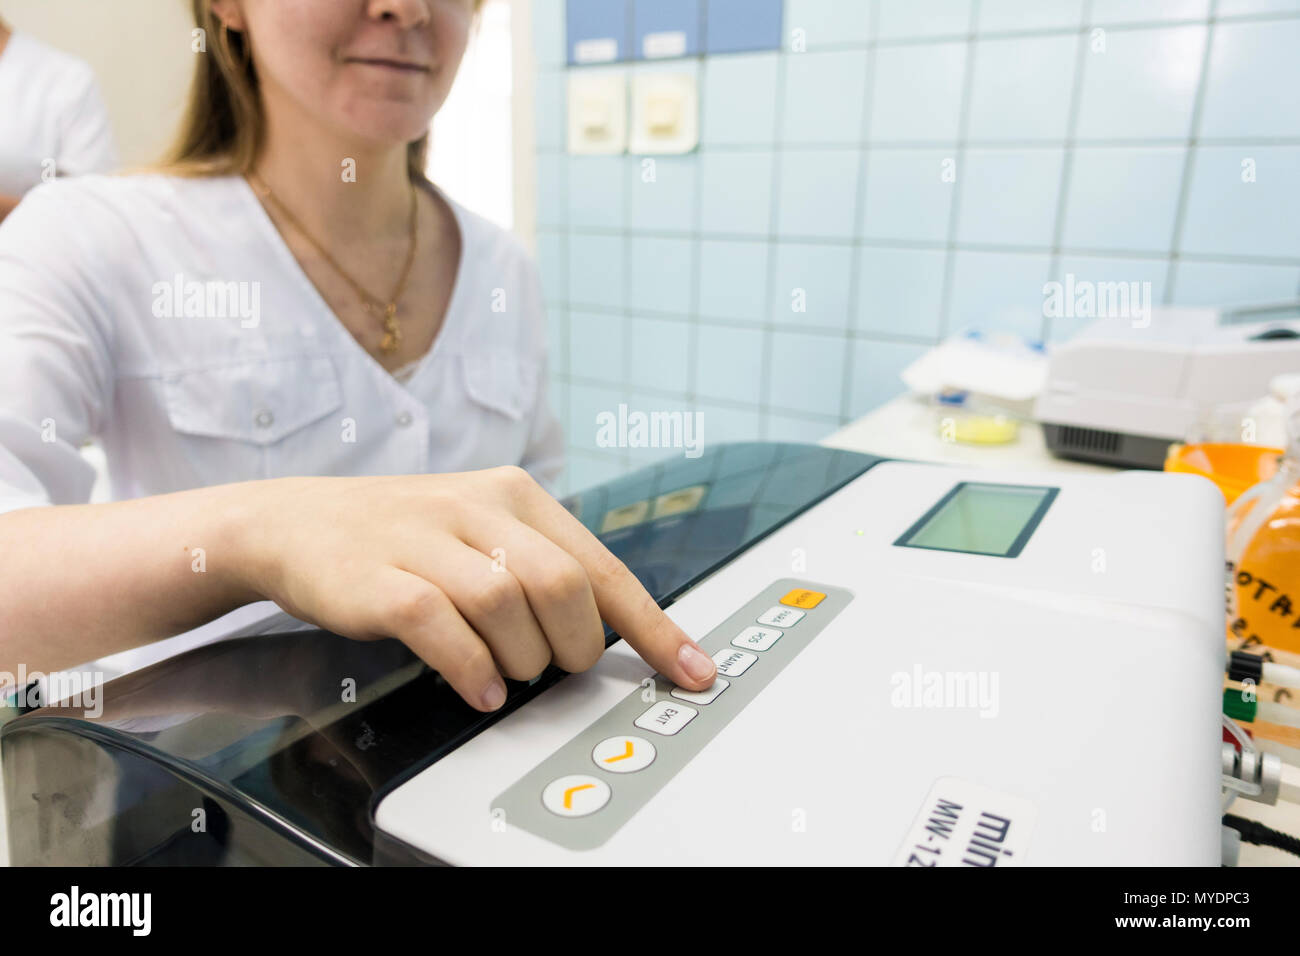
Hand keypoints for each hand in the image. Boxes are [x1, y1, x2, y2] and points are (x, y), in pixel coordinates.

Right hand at [234, 466, 716, 710]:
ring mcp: (426, 539)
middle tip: (555, 665)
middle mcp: (477, 507)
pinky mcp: (380, 578)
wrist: (298, 523)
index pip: (602, 567)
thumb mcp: (481, 532)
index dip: (654, 626)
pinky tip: (477, 685)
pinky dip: (470, 667)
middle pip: (563, 586)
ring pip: (508, 605)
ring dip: (521, 659)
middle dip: (575, 645)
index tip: (692, 669)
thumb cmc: (404, 537)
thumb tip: (611, 631)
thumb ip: (543, 569)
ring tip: (507, 672)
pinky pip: (442, 627)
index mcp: (516, 495)